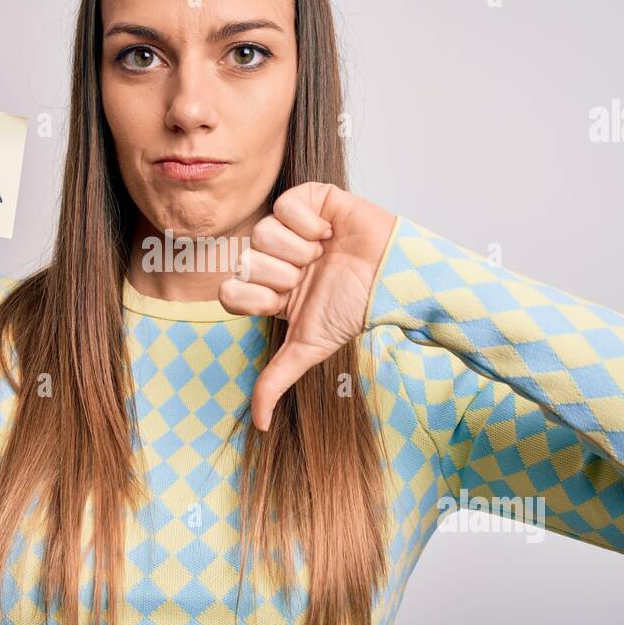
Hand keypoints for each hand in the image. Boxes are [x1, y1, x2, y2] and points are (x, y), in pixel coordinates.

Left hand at [219, 182, 396, 430]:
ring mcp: (290, 227)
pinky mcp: (310, 199)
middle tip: (309, 276)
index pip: (229, 291)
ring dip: (297, 249)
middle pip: (245, 260)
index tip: (285, 302)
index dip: (254, 297)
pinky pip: (284, 203)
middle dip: (281, 275)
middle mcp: (274, 257)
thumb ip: (276, 379)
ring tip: (323, 255)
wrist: (394, 280)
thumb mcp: (309, 347)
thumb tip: (260, 425)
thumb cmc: (354, 310)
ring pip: (262, 232)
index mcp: (268, 289)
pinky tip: (327, 232)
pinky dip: (307, 221)